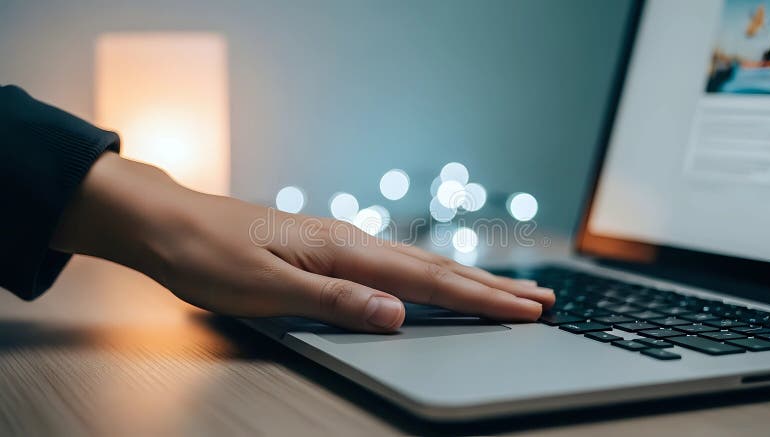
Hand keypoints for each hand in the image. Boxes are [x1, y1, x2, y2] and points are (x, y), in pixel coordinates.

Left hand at [52, 153, 554, 331]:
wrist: (171, 223)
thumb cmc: (209, 254)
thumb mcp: (268, 287)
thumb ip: (336, 300)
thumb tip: (398, 314)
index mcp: (345, 250)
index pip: (428, 282)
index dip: (482, 299)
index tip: (526, 310)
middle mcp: (352, 241)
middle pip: (436, 269)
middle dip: (492, 289)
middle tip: (540, 300)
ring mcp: (343, 241)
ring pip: (420, 264)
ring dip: (468, 280)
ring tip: (505, 291)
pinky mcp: (329, 247)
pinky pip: (395, 264)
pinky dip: (431, 275)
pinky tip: (436, 280)